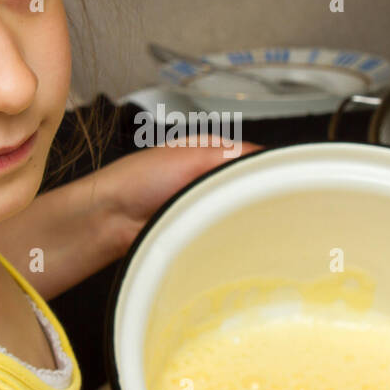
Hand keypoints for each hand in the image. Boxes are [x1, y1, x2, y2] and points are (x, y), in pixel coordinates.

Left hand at [94, 140, 264, 254]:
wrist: (108, 219)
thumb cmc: (137, 180)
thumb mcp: (188, 156)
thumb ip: (227, 155)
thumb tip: (265, 156)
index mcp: (208, 151)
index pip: (250, 157)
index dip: (266, 168)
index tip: (282, 181)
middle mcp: (208, 176)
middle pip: (247, 186)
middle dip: (256, 196)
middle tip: (268, 207)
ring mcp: (203, 204)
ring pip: (237, 211)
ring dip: (241, 217)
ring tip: (250, 223)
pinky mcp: (197, 229)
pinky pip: (222, 231)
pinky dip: (228, 234)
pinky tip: (234, 239)